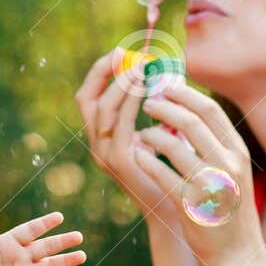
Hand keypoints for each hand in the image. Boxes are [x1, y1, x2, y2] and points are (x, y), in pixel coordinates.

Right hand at [75, 48, 181, 225]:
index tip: (121, 51)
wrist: (178, 214)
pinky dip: (131, 105)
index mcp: (104, 137)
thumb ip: (158, 113)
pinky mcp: (121, 164)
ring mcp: (106, 156)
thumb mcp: (161, 138)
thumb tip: (168, 76)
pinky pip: (120, 128)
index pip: (90, 96)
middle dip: (105, 72)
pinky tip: (148, 91)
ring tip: (140, 68)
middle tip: (127, 54)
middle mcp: (98, 145)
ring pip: (102, 111)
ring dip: (121, 85)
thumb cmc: (175, 174)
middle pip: (87, 99)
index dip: (101, 71)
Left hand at [131, 83, 265, 265]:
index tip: (165, 87)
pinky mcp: (193, 206)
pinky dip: (147, 162)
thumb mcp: (232, 173)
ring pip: (174, 146)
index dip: (184, 94)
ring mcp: (211, 185)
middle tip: (147, 102)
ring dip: (151, 134)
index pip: (210, 111)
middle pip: (192, 121)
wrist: (239, 255)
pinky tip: (136, 156)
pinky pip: (163, 176)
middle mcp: (228, 164)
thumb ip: (215, 146)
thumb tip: (185, 116)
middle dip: (164, 107)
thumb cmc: (230, 211)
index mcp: (238, 152)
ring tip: (140, 133)